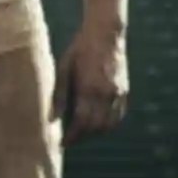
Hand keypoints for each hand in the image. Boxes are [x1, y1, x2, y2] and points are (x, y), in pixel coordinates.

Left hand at [49, 22, 129, 146]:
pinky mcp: (125, 90)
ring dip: (96, 133)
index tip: (63, 143)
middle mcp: (106, 94)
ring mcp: (118, 93)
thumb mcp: (63, 68)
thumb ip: (59, 95)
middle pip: (96, 128)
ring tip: (83, 132)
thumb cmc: (80, 49)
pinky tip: (98, 123)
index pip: (82, 123)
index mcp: (89, 88)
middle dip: (83, 137)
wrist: (106, 34)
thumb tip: (52, 119)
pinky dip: (109, 124)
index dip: (72, 137)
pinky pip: (118, 116)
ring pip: (109, 125)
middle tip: (71, 139)